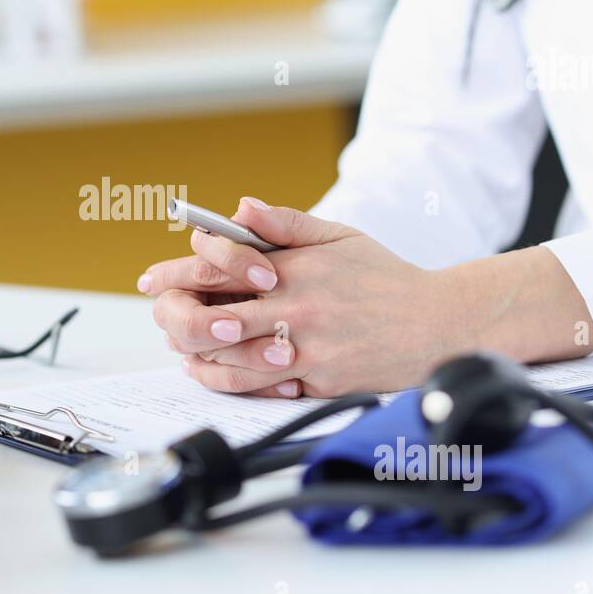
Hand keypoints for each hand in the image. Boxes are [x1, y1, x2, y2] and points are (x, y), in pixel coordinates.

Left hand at [139, 198, 592, 396]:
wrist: (438, 323)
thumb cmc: (384, 278)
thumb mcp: (338, 235)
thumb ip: (285, 224)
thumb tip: (240, 206)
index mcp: (294, 266)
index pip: (218, 265)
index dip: (177, 273)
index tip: (154, 279)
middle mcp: (295, 306)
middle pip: (211, 318)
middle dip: (176, 318)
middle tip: (163, 317)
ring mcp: (306, 347)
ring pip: (229, 358)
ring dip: (198, 354)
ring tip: (183, 347)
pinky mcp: (319, 380)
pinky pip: (261, 387)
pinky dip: (231, 380)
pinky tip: (217, 371)